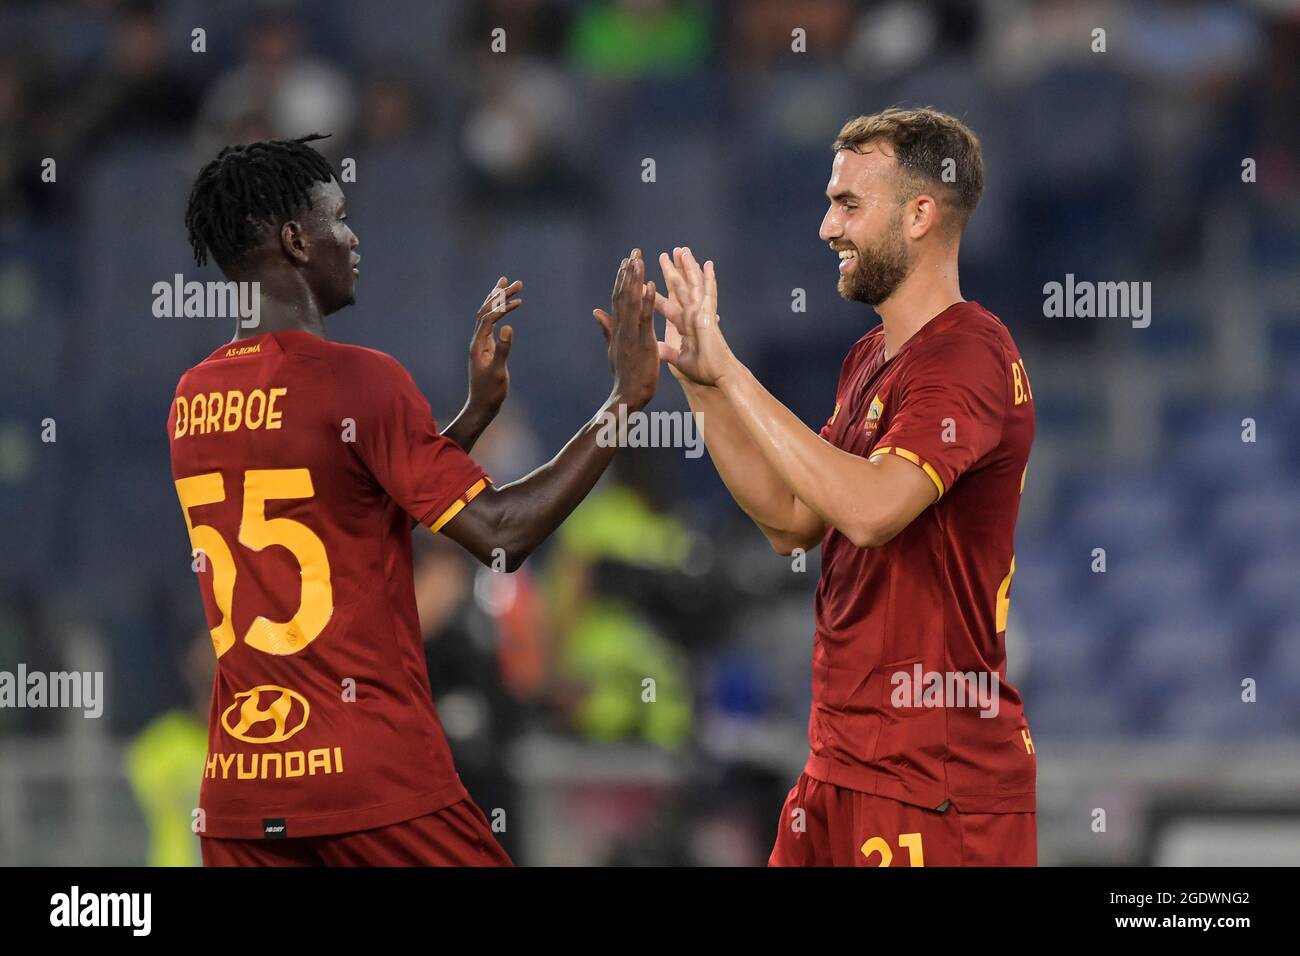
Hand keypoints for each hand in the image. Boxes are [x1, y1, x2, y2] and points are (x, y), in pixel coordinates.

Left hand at [467, 276, 521, 413]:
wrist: (482, 405)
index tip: (519, 299)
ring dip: (498, 300)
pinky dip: (499, 312)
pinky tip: (506, 308)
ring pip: (487, 315)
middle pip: (486, 311)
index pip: (489, 317)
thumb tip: (507, 327)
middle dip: (500, 295)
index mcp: (478, 344)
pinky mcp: (487, 348)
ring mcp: (481, 343)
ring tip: (508, 285)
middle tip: (514, 281)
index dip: (503, 307)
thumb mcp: (498, 371)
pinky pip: (491, 324)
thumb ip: (502, 349)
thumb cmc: (491, 391)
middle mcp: (477, 340)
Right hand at [592, 248, 659, 409]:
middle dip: (628, 272)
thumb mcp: (614, 349)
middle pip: (623, 294)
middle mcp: (622, 327)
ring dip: (635, 280)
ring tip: (638, 260)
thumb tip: (596, 311)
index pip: (619, 298)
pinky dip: (646, 300)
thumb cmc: (624, 376)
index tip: (627, 261)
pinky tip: (651, 285)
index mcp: (618, 329)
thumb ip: (607, 328)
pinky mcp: (642, 342)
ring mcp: (631, 334)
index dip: (622, 279)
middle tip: (634, 252)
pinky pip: (644, 318)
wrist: (627, 396)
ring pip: (631, 301)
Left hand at [656, 246, 733, 386]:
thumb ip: (668, 352)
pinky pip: (709, 293)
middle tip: (666, 254)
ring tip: (682, 250)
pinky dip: (708, 279)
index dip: (656, 294)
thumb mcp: (679, 361)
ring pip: (694, 285)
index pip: (667, 305)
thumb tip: (655, 348)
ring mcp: (702, 314)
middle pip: (681, 288)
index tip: (645, 283)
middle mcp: (693, 316)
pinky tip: (708, 264)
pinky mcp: (710, 316)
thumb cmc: (704, 371)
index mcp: (684, 325)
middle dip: (673, 271)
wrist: (720, 376)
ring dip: (688, 267)